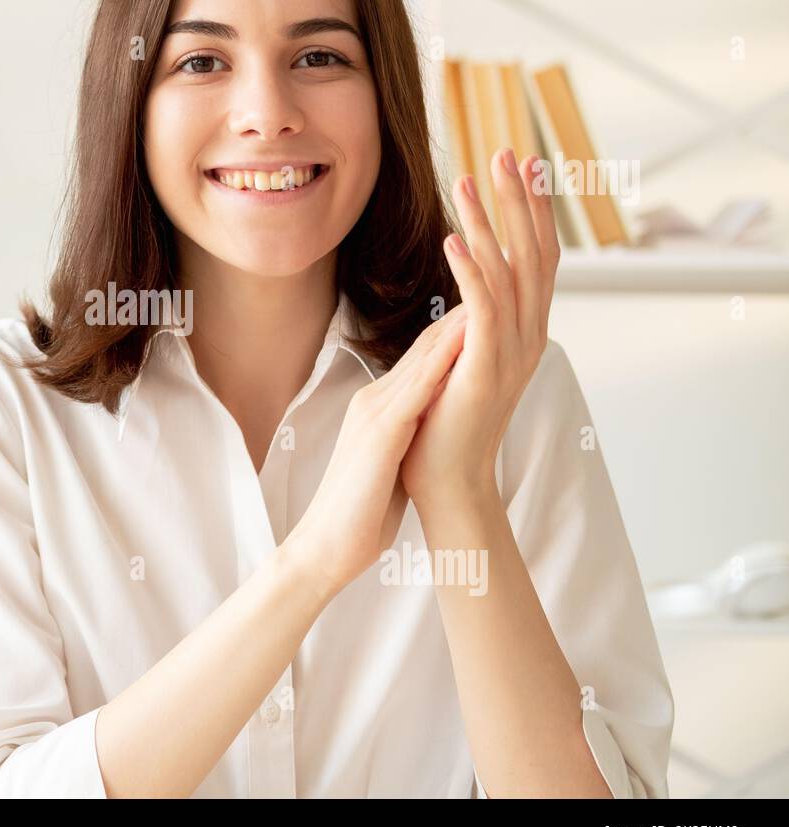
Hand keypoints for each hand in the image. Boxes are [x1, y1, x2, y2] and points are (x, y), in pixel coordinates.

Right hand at [284, 302, 468, 601]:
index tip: (492, 308)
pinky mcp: (380, 432)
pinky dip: (444, 360)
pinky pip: (417, 388)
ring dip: (459, 324)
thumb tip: (433, 433)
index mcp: (378, 410)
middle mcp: (374, 401)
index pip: (423, 361)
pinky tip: (470, 340)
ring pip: (423, 357)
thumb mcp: (388, 465)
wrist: (326, 547)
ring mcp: (374, 413)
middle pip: (425, 347)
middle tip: (500, 279)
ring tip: (493, 292)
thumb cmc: (359, 515)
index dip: (457, 331)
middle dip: (464, 313)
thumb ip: (407, 438)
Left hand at [400, 147, 560, 513]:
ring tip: (467, 179)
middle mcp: (528, 334)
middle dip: (518, 198)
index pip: (533, 256)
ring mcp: (511, 351)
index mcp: (523, 330)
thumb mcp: (460, 362)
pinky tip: (451, 237)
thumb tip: (466, 297)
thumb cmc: (444, 426)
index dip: (528, 209)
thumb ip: (469, 328)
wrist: (446, 484)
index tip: (517, 165)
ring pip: (508, 270)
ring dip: (488, 221)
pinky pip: (484, 307)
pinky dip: (471, 269)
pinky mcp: (485, 367)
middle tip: (505, 150)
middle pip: (533, 251)